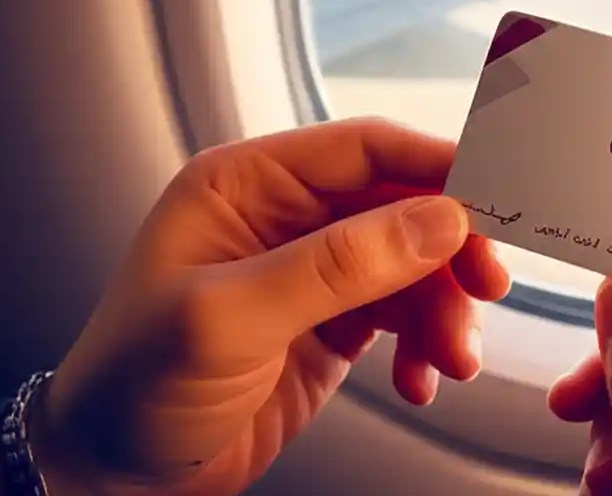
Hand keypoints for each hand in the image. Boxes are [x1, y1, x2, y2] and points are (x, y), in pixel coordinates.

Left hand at [26, 118, 509, 495]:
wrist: (119, 477)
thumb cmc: (135, 387)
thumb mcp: (231, 318)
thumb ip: (338, 265)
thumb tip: (437, 220)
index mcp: (246, 185)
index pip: (363, 149)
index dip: (434, 165)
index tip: (493, 197)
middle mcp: (284, 218)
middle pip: (402, 207)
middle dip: (450, 252)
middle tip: (486, 289)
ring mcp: (311, 273)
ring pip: (413, 266)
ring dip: (445, 311)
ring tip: (452, 359)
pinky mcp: (332, 325)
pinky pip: (404, 317)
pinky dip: (424, 345)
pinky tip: (420, 378)